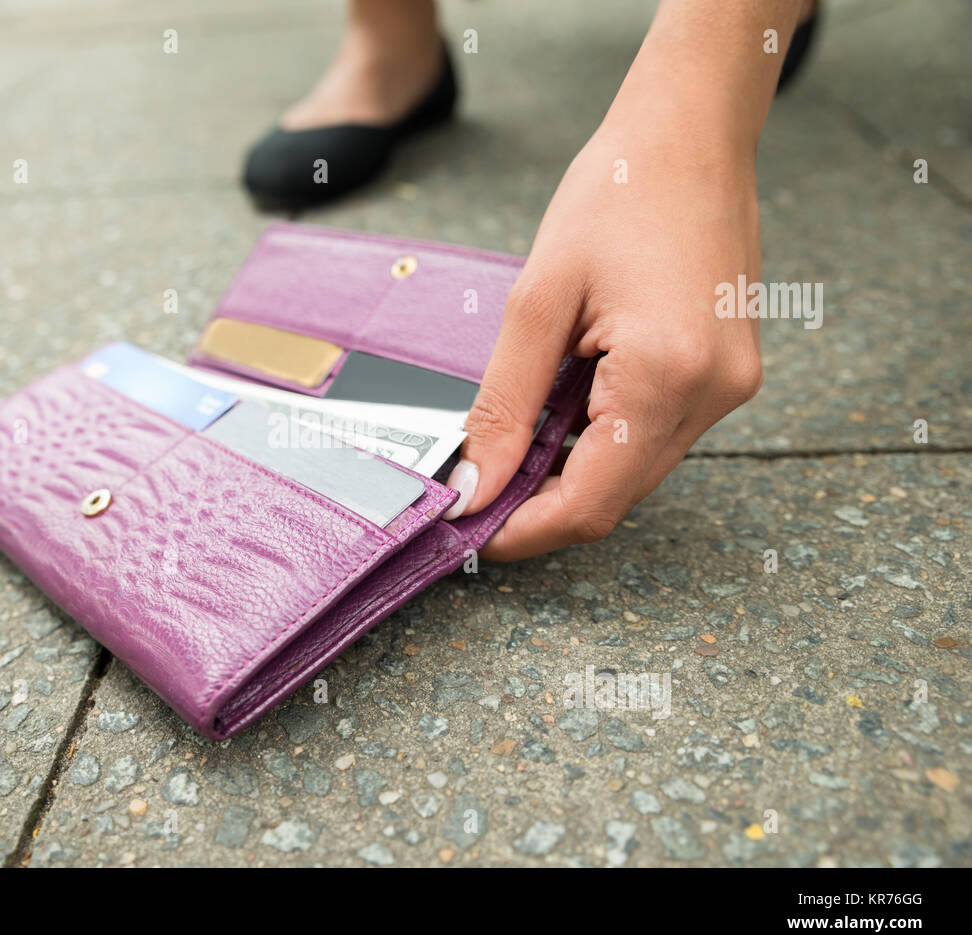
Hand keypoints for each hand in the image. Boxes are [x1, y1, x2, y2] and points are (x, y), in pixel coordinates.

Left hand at [443, 106, 765, 559]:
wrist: (689, 136)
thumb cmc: (614, 194)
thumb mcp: (536, 302)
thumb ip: (503, 405)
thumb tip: (475, 484)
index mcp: (667, 375)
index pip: (591, 503)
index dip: (525, 531)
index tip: (472, 529)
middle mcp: (713, 394)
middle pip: (614, 495)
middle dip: (542, 501)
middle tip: (478, 483)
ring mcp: (730, 386)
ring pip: (634, 468)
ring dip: (571, 466)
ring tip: (519, 426)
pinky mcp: (728, 374)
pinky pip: (656, 433)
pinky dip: (603, 434)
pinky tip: (568, 397)